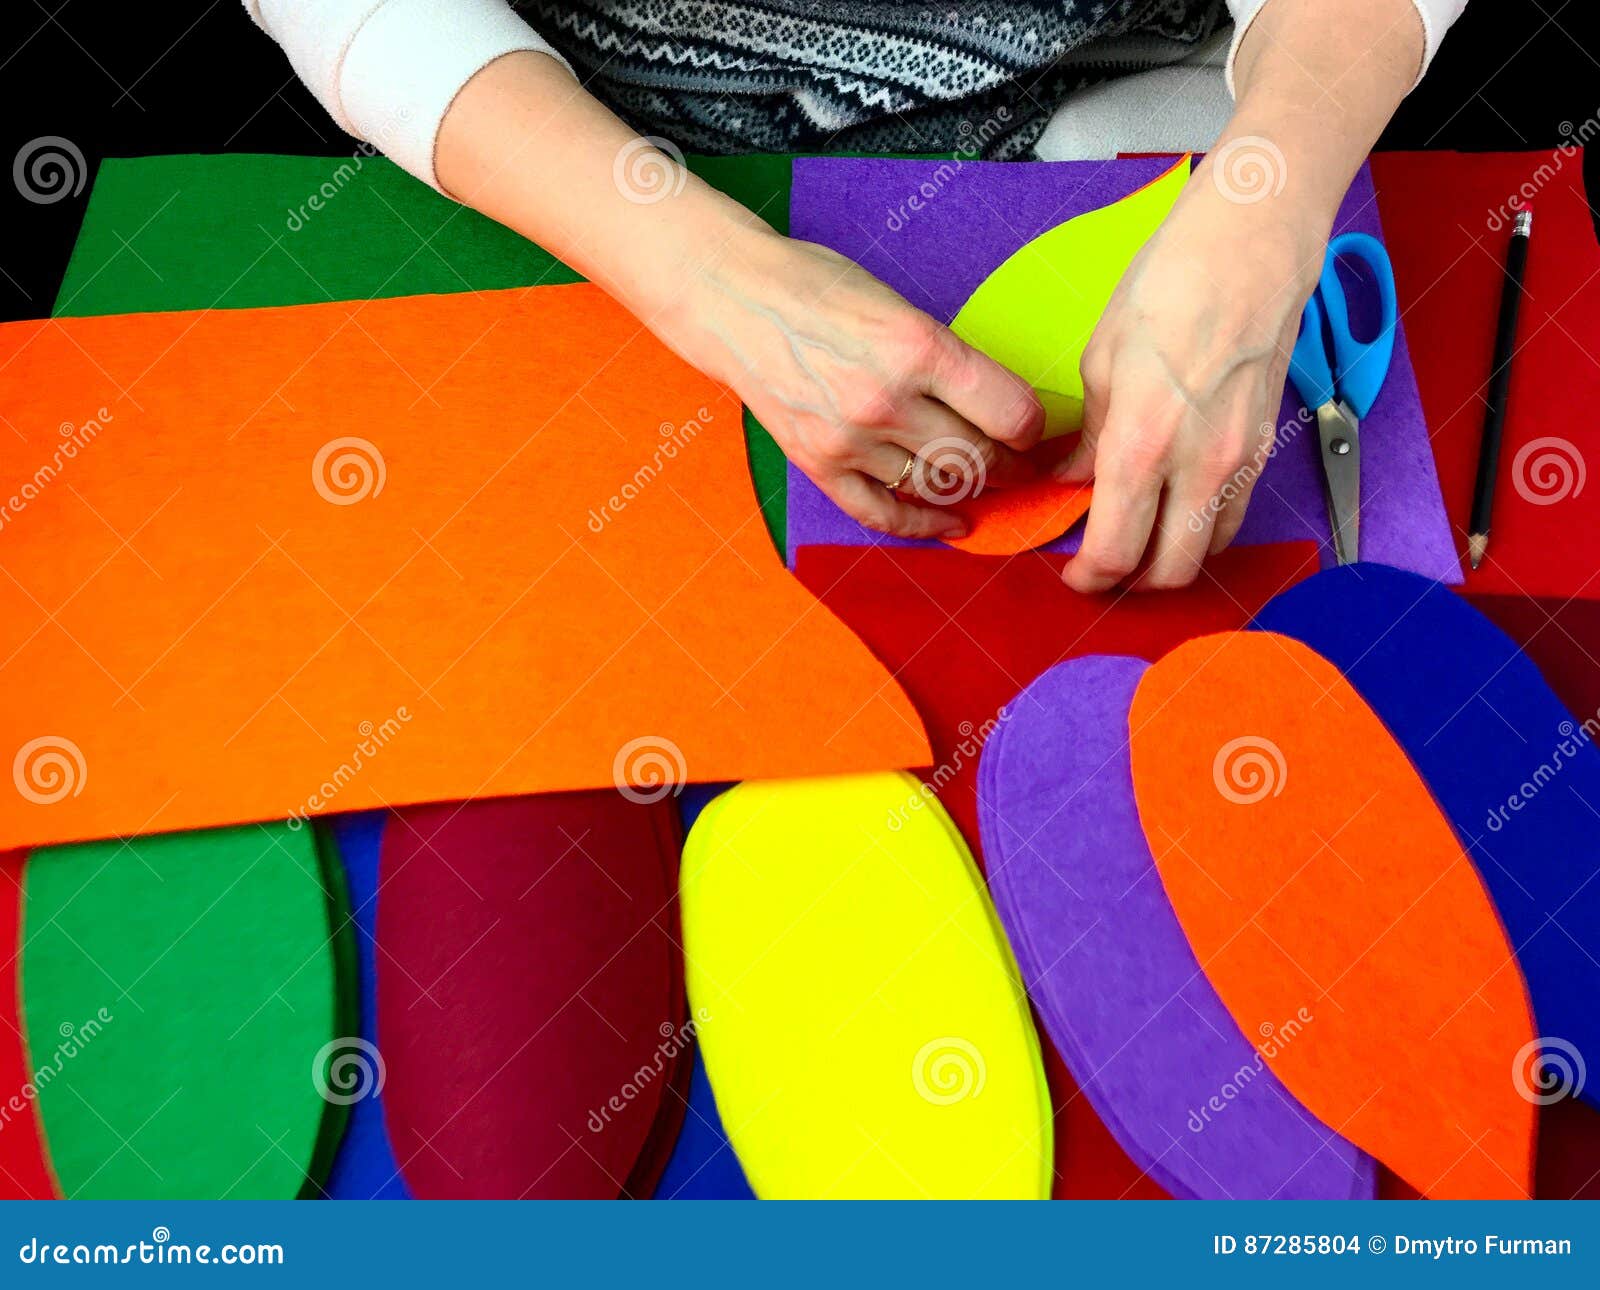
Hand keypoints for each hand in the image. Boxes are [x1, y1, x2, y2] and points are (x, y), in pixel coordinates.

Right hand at [657, 228, 1045, 538]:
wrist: (733, 300)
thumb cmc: (819, 288)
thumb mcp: (902, 307)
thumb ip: (948, 360)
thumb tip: (999, 408)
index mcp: (919, 348)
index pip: (1010, 414)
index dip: (1033, 429)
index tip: (1033, 430)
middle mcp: (887, 400)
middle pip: (979, 458)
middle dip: (1010, 467)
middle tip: (1022, 465)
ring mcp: (850, 439)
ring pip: (937, 487)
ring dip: (971, 491)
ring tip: (987, 482)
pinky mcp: (819, 464)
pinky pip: (882, 512)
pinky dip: (923, 524)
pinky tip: (952, 523)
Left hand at [1056, 175, 1324, 591]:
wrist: (1250, 246)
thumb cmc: (1169, 287)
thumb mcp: (1101, 363)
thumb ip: (1090, 441)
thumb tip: (1075, 483)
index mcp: (1141, 446)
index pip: (1114, 552)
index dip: (1088, 576)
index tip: (1072, 572)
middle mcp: (1198, 467)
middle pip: (1168, 573)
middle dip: (1129, 581)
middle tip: (1102, 565)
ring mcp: (1241, 462)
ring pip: (1206, 552)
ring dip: (1170, 558)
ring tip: (1138, 536)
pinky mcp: (1266, 449)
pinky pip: (1233, 516)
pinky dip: (1201, 528)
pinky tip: (1175, 506)